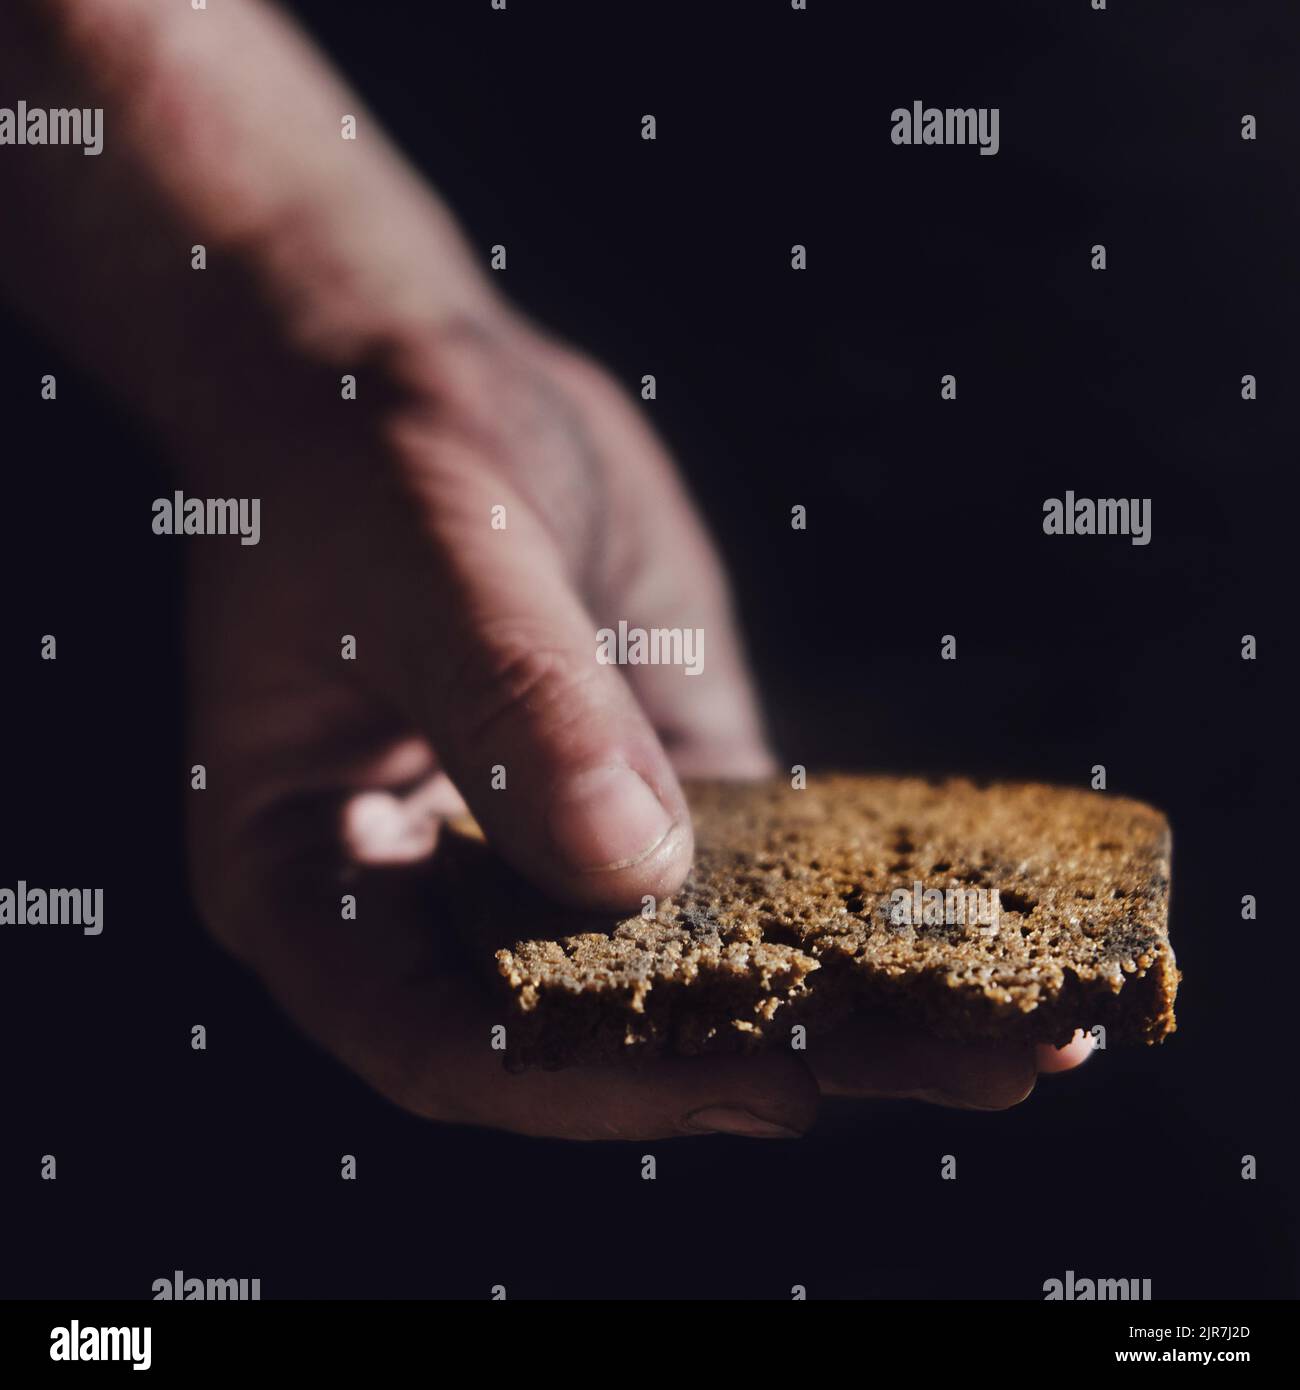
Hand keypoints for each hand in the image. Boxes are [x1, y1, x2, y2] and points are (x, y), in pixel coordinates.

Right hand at [185, 311, 1089, 1138]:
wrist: (408, 381)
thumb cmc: (362, 453)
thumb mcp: (427, 552)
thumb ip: (516, 701)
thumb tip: (638, 868)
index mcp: (324, 884)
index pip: (454, 1044)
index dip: (604, 1089)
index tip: (771, 1088)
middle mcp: (448, 894)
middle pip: (611, 1031)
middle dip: (787, 1064)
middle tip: (973, 1074)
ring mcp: (560, 846)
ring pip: (706, 963)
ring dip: (860, 1001)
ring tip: (1026, 1031)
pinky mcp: (659, 783)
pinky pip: (756, 865)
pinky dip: (857, 897)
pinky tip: (976, 913)